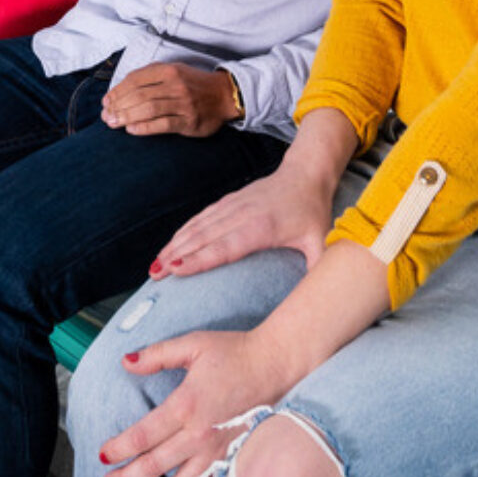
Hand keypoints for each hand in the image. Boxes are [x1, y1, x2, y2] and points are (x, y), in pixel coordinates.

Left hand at [99, 328, 279, 476]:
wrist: (276, 364)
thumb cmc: (235, 352)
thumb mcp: (192, 345)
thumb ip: (157, 355)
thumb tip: (126, 361)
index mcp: (186, 405)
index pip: (143, 435)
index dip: (119, 448)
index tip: (102, 455)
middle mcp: (200, 434)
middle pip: (156, 464)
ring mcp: (219, 451)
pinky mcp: (235, 458)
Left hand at [102, 64, 239, 137]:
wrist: (224, 95)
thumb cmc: (192, 84)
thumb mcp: (173, 71)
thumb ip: (150, 77)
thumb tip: (120, 92)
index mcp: (168, 70)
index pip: (135, 79)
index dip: (117, 91)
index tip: (106, 101)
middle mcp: (175, 85)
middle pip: (138, 95)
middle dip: (118, 106)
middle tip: (106, 116)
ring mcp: (182, 103)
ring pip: (148, 109)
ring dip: (126, 117)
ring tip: (113, 123)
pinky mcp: (189, 121)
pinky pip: (162, 124)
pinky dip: (144, 128)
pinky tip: (131, 130)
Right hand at [150, 158, 333, 278]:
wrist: (306, 173)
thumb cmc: (313, 211)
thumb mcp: (323, 242)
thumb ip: (320, 270)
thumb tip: (322, 304)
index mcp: (262, 227)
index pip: (226, 245)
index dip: (200, 257)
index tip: (177, 269)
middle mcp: (241, 214)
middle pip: (203, 236)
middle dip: (176, 255)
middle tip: (154, 275)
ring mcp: (232, 205)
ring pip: (197, 226)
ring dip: (174, 245)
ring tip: (155, 266)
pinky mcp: (228, 202)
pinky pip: (200, 218)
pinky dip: (182, 232)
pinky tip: (170, 246)